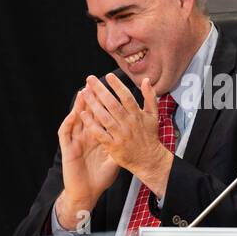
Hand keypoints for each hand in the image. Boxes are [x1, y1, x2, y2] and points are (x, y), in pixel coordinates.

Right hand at [55, 90, 119, 229]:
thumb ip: (121, 145)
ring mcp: (76, 142)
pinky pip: (65, 133)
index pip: (100, 116)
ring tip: (82, 92)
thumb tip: (134, 133)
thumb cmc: (100, 177)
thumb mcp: (115, 159)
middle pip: (88, 113)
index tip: (110, 90)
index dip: (104, 104)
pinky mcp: (68, 149)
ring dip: (78, 106)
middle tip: (94, 83)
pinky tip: (73, 114)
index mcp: (97, 137)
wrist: (88, 192)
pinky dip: (68, 123)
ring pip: (76, 119)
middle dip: (91, 98)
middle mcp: (86, 136)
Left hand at [80, 74, 173, 197]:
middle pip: (112, 104)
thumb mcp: (153, 115)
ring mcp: (120, 135)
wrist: (149, 160)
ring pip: (104, 117)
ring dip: (93, 104)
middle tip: (89, 79)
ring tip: (84, 92)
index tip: (108, 75)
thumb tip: (145, 80)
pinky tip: (82, 114)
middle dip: (100, 90)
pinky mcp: (113, 146)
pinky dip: (91, 124)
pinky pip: (100, 133)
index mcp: (138, 115)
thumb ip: (150, 97)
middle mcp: (128, 123)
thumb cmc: (150, 136)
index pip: (126, 96)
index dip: (117, 85)